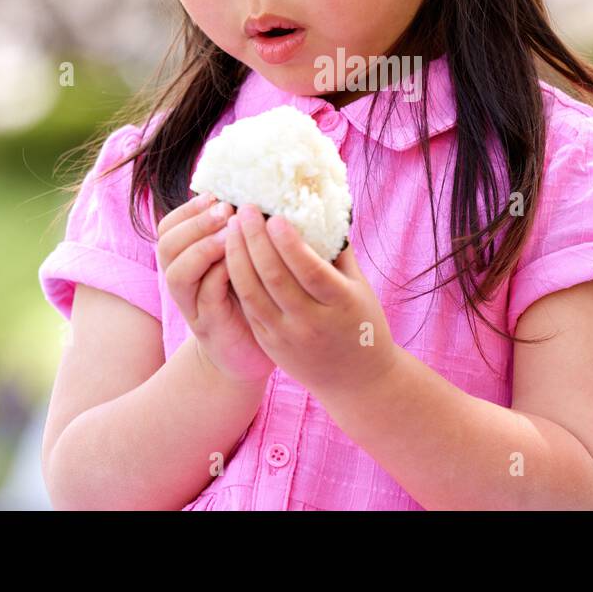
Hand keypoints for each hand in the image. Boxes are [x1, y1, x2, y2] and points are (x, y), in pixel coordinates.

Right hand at [156, 193, 275, 387]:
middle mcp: (183, 281)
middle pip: (166, 245)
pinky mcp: (209, 324)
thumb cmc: (250, 297)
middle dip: (195, 223)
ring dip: (203, 247)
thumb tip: (257, 194)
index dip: (187, 210)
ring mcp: (192, 304)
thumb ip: (239, 233)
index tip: (214, 194)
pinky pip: (206, 296)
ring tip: (230, 231)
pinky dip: (220, 275)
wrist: (249, 352)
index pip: (168, 228)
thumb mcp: (241, 260)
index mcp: (186, 260)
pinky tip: (240, 263)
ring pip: (178, 272)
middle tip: (225, 209)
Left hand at [223, 203, 400, 397]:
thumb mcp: (360, 288)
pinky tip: (230, 255)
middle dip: (255, 240)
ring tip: (232, 227)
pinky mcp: (270, 344)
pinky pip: (248, 306)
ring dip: (237, 256)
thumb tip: (320, 210)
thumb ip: (338, 252)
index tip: (274, 216)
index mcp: (341, 304)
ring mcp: (287, 336)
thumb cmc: (362, 324)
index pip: (309, 270)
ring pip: (252, 291)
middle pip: (274, 277)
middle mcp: (312, 323)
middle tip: (245, 210)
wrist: (356, 381)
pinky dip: (236, 278)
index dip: (288, 243)